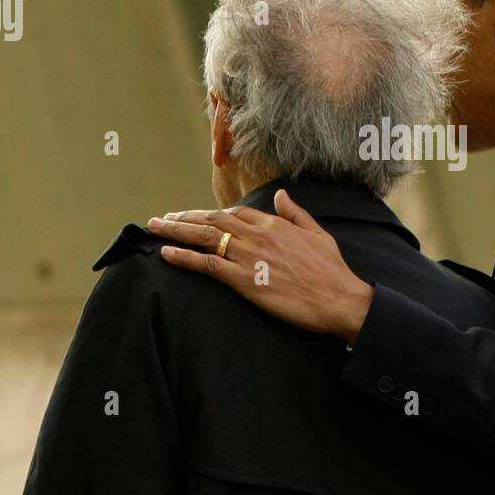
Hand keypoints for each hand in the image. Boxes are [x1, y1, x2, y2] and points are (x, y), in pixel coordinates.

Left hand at [146, 190, 374, 343]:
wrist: (338, 298)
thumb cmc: (331, 271)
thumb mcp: (317, 233)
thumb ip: (296, 213)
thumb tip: (281, 195)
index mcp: (274, 224)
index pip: (235, 213)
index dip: (212, 214)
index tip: (196, 217)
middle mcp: (257, 236)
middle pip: (212, 221)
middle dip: (184, 218)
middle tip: (163, 219)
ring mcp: (248, 257)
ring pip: (204, 237)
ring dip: (176, 231)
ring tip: (156, 228)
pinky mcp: (244, 280)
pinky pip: (207, 264)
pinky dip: (184, 257)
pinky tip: (167, 254)